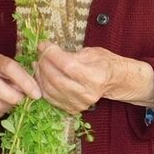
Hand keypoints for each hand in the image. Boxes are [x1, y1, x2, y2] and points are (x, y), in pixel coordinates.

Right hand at [0, 53, 39, 117]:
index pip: (8, 67)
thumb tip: (35, 92)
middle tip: (23, 101)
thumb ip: (22, 78)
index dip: (24, 81)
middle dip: (13, 96)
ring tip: (12, 102)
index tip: (36, 94)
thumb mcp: (12, 72)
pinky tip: (2, 106)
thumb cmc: (3, 76)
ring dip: (8, 106)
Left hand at [34, 42, 153, 112]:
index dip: (51, 54)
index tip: (43, 45)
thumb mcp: (91, 52)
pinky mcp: (73, 109)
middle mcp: (87, 93)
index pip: (67, 65)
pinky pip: (51, 98)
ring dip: (40, 75)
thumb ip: (69, 54)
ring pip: (50, 90)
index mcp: (95, 77)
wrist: (114, 81)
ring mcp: (79, 103)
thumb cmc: (104, 63)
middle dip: (44, 64)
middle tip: (40, 53)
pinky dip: (43, 86)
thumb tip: (47, 49)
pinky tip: (42, 76)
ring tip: (38, 63)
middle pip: (56, 79)